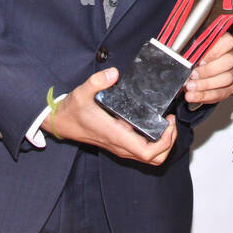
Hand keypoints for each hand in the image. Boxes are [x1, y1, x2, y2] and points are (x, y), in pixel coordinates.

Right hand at [44, 68, 176, 165]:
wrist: (61, 123)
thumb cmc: (72, 110)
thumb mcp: (82, 92)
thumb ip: (97, 82)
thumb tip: (113, 74)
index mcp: (115, 135)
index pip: (147, 151)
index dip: (165, 142)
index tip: (169, 123)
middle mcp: (120, 146)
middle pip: (154, 159)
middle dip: (169, 143)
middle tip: (171, 122)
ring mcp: (120, 148)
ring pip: (150, 158)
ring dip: (163, 144)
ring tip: (166, 124)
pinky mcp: (119, 145)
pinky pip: (142, 152)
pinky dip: (154, 143)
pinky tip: (153, 124)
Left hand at [184, 32, 232, 104]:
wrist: (198, 70)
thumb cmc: (196, 56)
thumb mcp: (193, 49)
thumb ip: (192, 50)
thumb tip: (184, 55)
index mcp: (224, 42)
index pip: (227, 42)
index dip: (214, 51)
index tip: (200, 59)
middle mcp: (231, 56)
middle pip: (228, 62)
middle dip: (208, 70)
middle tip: (193, 74)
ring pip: (226, 79)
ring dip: (205, 85)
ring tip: (190, 87)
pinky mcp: (230, 87)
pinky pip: (221, 93)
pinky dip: (205, 96)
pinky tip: (194, 95)